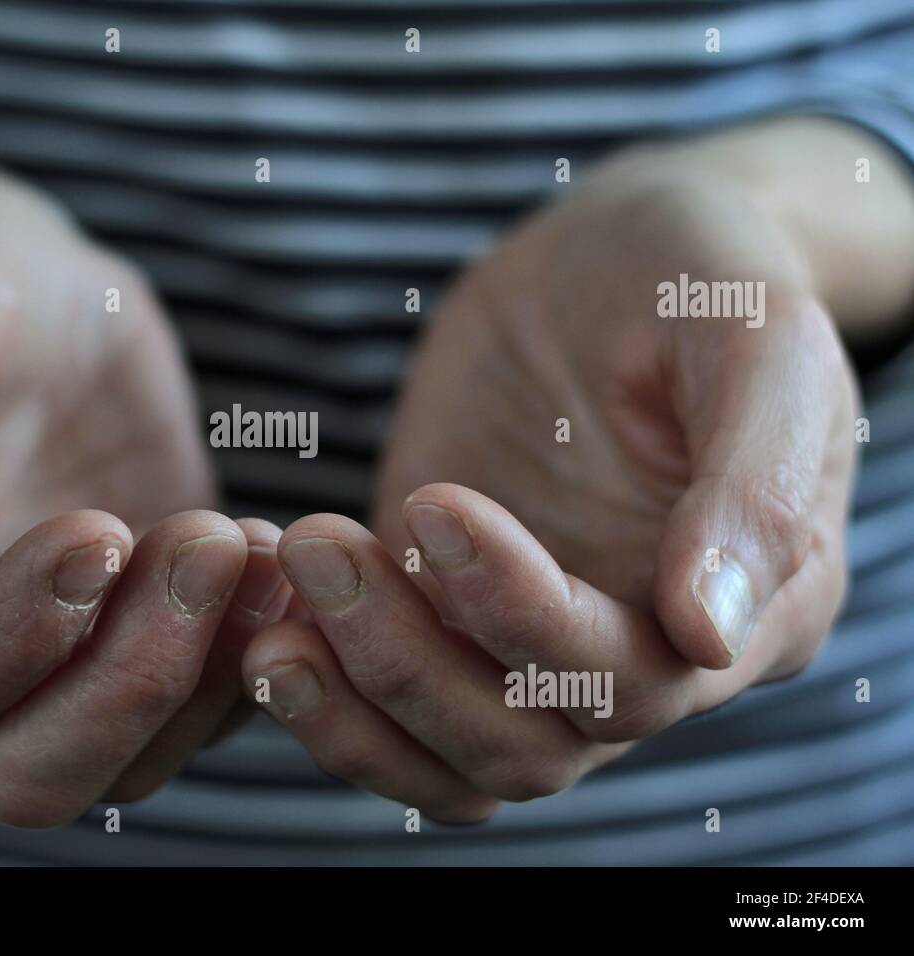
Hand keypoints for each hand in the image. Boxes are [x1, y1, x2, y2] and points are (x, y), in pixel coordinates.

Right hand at [0, 185, 291, 825]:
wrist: (19, 288)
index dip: (8, 636)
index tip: (96, 531)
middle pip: (27, 775)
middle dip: (129, 681)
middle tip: (204, 544)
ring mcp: (43, 668)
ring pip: (127, 760)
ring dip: (203, 669)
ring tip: (253, 542)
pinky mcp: (136, 640)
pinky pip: (203, 705)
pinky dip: (253, 650)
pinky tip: (278, 554)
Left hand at [243, 162, 860, 820]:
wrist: (603, 255)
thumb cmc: (693, 272)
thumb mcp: (752, 334)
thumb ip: (755, 481)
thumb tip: (708, 630)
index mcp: (751, 607)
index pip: (632, 678)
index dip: (524, 613)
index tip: (433, 504)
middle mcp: (650, 659)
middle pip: (526, 744)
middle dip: (411, 664)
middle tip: (318, 547)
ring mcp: (543, 649)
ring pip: (453, 757)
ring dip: (357, 708)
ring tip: (272, 627)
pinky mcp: (455, 623)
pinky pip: (393, 714)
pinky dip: (331, 698)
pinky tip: (268, 623)